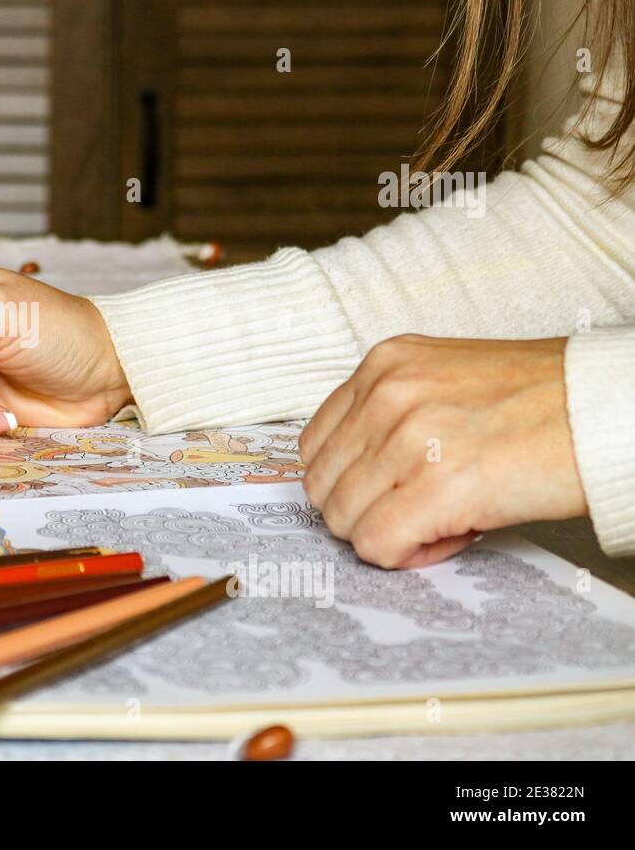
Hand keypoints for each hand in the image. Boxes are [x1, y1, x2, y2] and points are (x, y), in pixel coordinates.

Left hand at [299, 335, 586, 568]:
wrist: (607, 412)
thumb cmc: (540, 403)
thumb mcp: (444, 383)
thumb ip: (389, 419)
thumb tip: (355, 484)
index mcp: (384, 365)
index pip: (314, 447)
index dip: (349, 482)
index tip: (387, 491)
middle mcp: (387, 394)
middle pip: (322, 487)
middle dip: (365, 512)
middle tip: (418, 511)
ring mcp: (409, 437)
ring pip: (344, 521)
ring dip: (388, 534)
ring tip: (442, 518)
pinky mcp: (439, 485)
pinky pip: (378, 544)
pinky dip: (407, 554)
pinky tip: (450, 534)